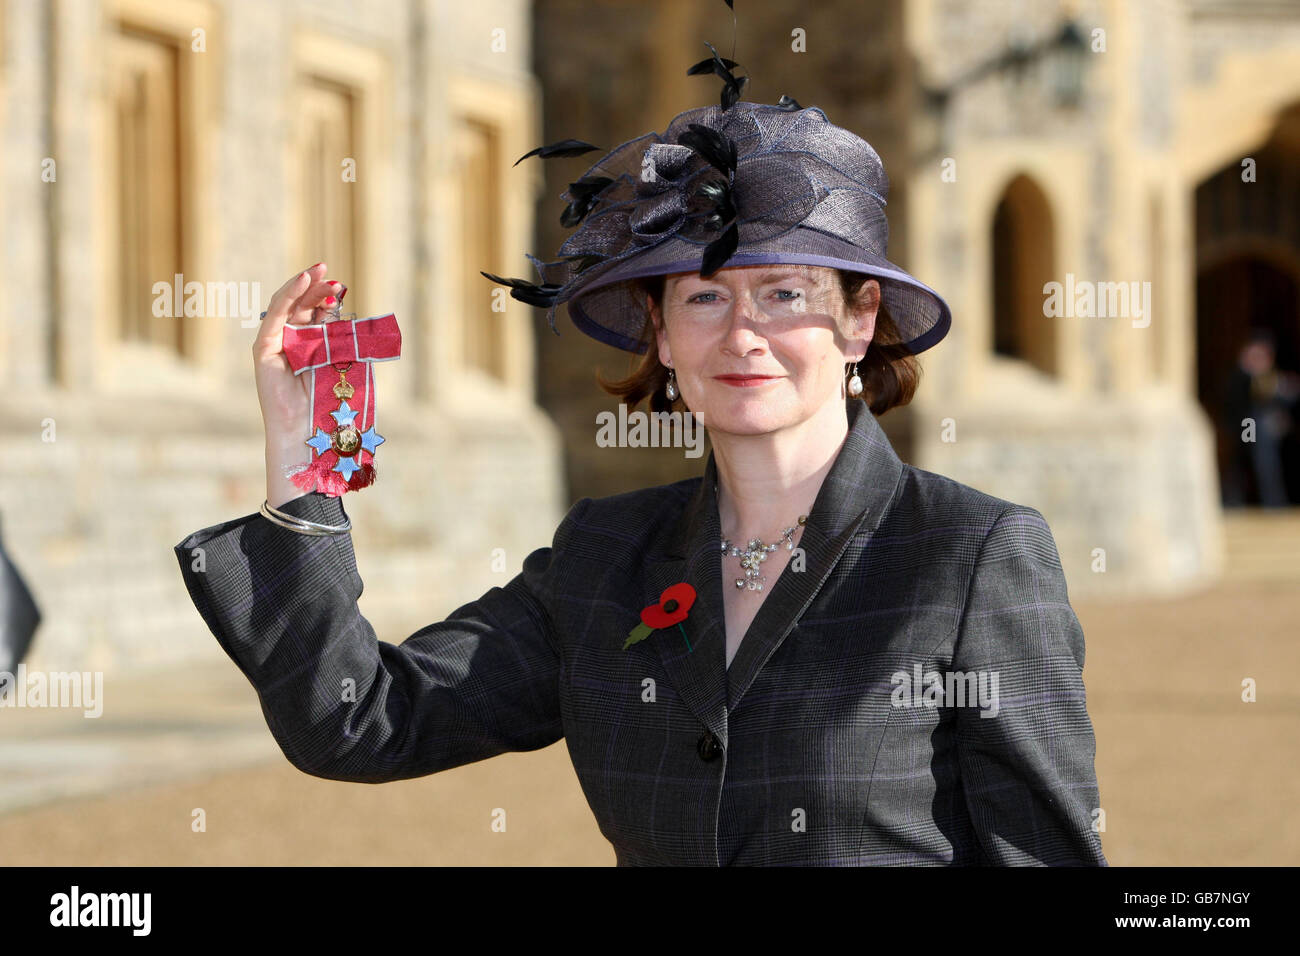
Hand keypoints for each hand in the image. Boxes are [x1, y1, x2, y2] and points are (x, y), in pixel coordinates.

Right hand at [255, 263, 344, 504]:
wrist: (309, 431)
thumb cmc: (329, 403)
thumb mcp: (340, 360)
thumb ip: (340, 335)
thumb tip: (343, 306)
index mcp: (311, 347)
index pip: (315, 314)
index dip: (325, 297)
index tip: (340, 285)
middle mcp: (291, 343)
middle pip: (301, 306)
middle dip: (316, 287)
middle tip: (330, 274)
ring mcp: (275, 344)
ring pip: (288, 306)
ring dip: (303, 286)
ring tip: (320, 272)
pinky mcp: (263, 348)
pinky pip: (275, 315)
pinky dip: (288, 296)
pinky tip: (301, 281)